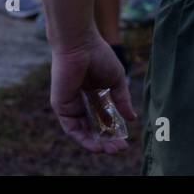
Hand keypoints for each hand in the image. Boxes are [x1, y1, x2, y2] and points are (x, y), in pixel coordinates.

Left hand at [49, 33, 137, 153]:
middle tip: (120, 148)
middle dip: (107, 140)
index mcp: (94, 94)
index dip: (114, 131)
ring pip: (83, 131)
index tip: (125, 140)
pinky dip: (83, 138)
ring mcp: (71, 104)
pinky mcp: (61, 106)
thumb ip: (122, 100)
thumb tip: (132, 119)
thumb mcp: (116, 81)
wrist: (80, 44)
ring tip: (111, 150)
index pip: (104, 118)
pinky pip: (72, 128)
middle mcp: (82, 101)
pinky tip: (96, 145)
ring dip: (97, 143)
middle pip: (93, 127)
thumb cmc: (98, 56)